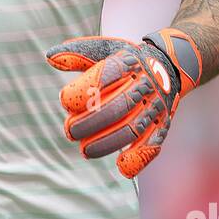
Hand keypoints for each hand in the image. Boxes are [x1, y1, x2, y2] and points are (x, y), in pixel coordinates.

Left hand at [44, 29, 201, 177]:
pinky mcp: (162, 123)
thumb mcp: (105, 51)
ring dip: (107, 143)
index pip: (106, 76)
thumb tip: (50, 57)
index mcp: (127, 63)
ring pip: (133, 129)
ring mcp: (154, 106)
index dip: (84, 90)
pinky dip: (140, 157)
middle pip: (118, 106)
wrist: (168, 65)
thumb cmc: (127, 61)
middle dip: (90, 122)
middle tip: (69, 131)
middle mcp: (144, 84)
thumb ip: (77, 55)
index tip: (65, 101)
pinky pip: (154, 142)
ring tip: (85, 150)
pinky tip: (123, 167)